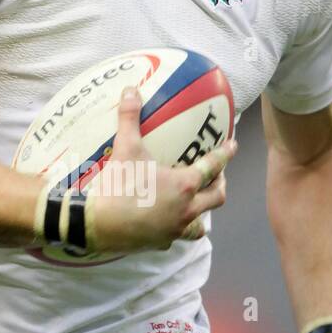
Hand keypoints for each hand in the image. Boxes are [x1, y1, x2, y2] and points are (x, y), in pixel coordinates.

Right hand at [87, 87, 236, 253]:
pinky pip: (177, 237)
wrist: (98, 225)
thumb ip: (130, 118)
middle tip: (216, 176)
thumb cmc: (117, 186)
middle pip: (216, 198)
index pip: (213, 166)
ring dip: (202, 213)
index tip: (233, 147)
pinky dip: (177, 229)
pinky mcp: (161, 242)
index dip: (225, 154)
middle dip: (220, 185)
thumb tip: (131, 90)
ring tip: (196, 204)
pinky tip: (168, 223)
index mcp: (184, 185)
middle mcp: (187, 209)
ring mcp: (175, 229)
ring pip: (200, 224)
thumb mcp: (125, 148)